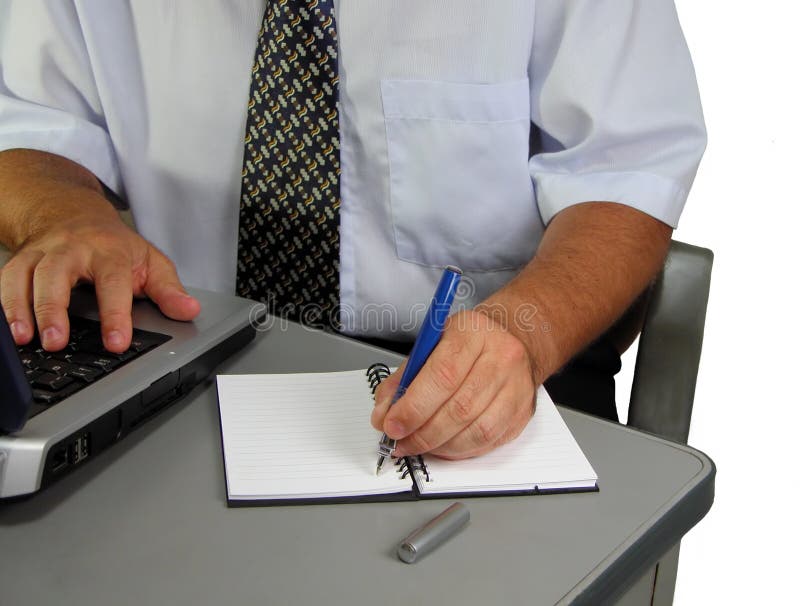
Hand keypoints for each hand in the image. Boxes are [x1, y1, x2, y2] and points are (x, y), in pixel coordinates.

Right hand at [0, 192, 199, 352]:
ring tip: (25, 339)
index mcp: (109, 251)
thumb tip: (190, 310)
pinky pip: (5, 280)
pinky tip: (8, 330)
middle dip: (53, 308)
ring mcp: (42, 253)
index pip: (113, 283)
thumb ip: (168, 290)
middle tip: (55, 342)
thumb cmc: (115, 245)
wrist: (74, 213)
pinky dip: (3, 305)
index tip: (117, 343)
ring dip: (20, 308)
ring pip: (24, 275)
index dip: (116, 314)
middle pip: (57, 274)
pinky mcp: (20, 259)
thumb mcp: (150, 262)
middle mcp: (71, 249)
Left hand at [370, 310, 536, 459]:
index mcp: (473, 333)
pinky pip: (488, 441)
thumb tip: (383, 414)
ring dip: (439, 446)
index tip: (391, 424)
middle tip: (400, 441)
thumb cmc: (465, 343)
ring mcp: (517, 386)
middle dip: (422, 432)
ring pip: (476, 430)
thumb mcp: (430, 346)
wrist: (510, 339)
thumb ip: (404, 378)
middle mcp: (501, 358)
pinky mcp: (523, 411)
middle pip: (459, 408)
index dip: (414, 406)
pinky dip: (460, 450)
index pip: (442, 376)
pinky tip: (443, 446)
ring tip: (418, 445)